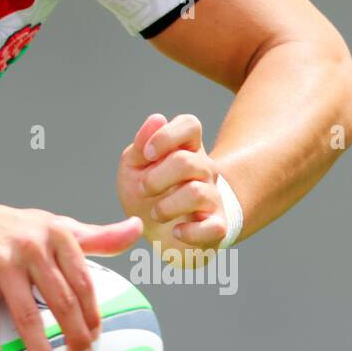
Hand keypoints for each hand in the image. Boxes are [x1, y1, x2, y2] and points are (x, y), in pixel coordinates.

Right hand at [0, 198, 141, 350]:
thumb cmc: (13, 228)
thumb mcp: (55, 225)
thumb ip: (96, 236)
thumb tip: (136, 229)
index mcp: (57, 234)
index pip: (83, 281)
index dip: (92, 314)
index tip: (96, 338)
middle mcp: (31, 245)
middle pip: (61, 300)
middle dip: (74, 336)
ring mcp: (2, 260)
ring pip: (27, 313)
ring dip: (39, 348)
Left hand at [117, 113, 229, 263]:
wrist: (161, 232)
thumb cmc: (148, 193)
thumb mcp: (133, 167)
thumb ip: (141, 144)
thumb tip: (157, 118)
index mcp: (185, 149)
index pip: (190, 124)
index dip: (166, 136)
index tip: (146, 154)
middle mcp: (204, 169)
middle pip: (186, 162)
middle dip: (156, 178)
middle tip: (144, 189)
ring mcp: (213, 197)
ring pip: (196, 193)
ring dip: (166, 206)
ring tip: (156, 213)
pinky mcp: (218, 227)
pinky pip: (213, 227)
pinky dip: (189, 232)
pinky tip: (176, 231)